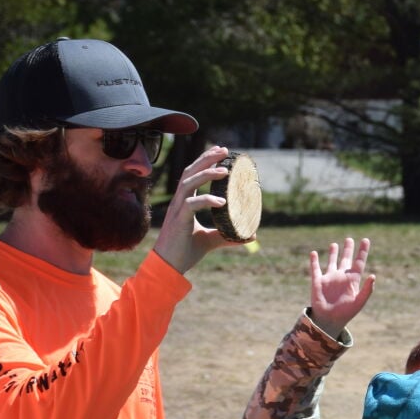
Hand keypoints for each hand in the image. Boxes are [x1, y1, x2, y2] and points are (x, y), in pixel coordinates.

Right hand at [153, 147, 237, 275]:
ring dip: (206, 174)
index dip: (204, 161)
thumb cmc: (185, 252)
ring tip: (225, 171)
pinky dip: (206, 200)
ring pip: (189, 184)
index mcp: (184, 203)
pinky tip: (221, 201)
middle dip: (206, 159)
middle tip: (223, 150)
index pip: (193, 175)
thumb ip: (228, 236)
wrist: (168, 268)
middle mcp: (179, 202)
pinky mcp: (178, 221)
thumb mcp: (210, 241)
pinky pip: (191, 205)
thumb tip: (251, 235)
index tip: (220, 152)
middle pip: (190, 172)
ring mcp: (176, 210)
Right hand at [309, 237, 375, 338]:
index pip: (359, 262)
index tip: (365, 240)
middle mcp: (341, 277)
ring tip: (334, 244)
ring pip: (331, 262)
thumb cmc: (346, 313)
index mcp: (352, 280)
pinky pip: (315, 269)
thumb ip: (367, 290)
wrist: (329, 321)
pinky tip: (313, 253)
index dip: (362, 251)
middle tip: (349, 239)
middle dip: (348, 250)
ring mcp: (329, 279)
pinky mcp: (318, 282)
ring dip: (333, 253)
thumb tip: (373, 276)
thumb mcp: (359, 302)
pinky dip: (314, 261)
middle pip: (346, 260)